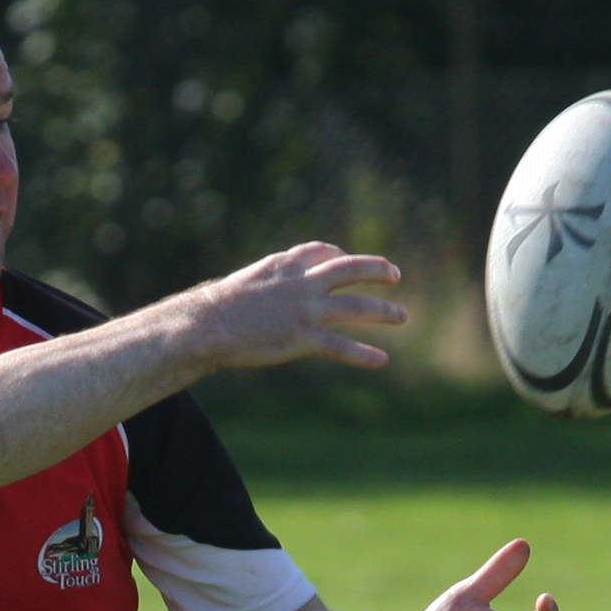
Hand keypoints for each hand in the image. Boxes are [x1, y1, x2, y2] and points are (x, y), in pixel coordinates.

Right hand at [193, 241, 406, 372]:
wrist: (208, 324)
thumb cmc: (218, 309)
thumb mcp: (247, 284)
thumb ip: (269, 285)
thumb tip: (270, 295)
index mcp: (285, 263)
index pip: (322, 251)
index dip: (339, 255)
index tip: (347, 259)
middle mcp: (302, 281)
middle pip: (350, 268)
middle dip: (377, 269)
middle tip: (396, 275)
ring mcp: (306, 309)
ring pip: (356, 304)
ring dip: (383, 310)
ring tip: (402, 316)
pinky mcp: (304, 337)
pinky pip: (342, 346)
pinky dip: (364, 354)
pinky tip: (381, 360)